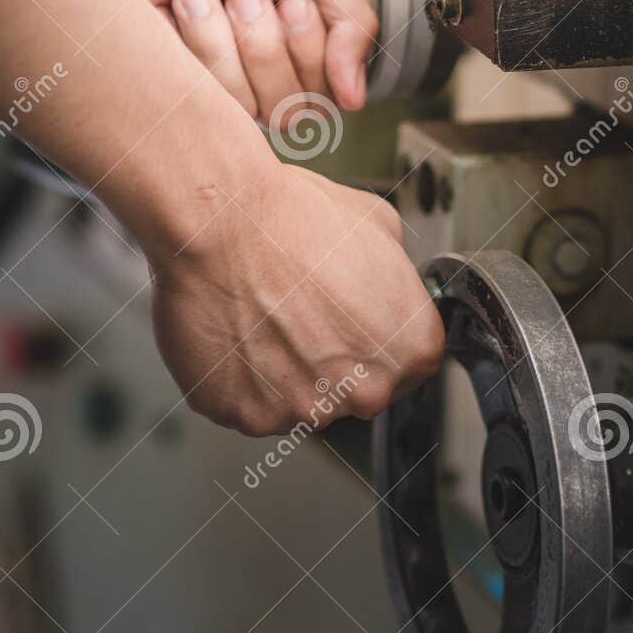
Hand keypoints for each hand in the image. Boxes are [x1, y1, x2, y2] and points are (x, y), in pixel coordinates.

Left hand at [67, 0, 375, 117]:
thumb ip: (354, 23)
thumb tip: (356, 99)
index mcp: (299, 53)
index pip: (333, 91)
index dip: (310, 39)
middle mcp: (262, 83)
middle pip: (297, 104)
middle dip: (268, 35)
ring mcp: (217, 96)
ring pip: (254, 104)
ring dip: (229, 32)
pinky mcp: (176, 100)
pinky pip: (213, 99)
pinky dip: (199, 40)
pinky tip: (175, 12)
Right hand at [148, 160, 444, 436]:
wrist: (222, 223)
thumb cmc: (293, 219)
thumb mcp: (380, 225)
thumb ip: (397, 275)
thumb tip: (388, 284)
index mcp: (410, 348)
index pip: (410, 363)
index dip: (377, 337)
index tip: (354, 322)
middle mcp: (365, 390)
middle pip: (355, 390)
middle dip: (333, 359)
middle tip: (304, 313)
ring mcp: (305, 409)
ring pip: (299, 400)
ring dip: (285, 371)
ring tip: (265, 315)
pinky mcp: (249, 414)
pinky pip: (249, 403)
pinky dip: (241, 377)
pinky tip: (239, 331)